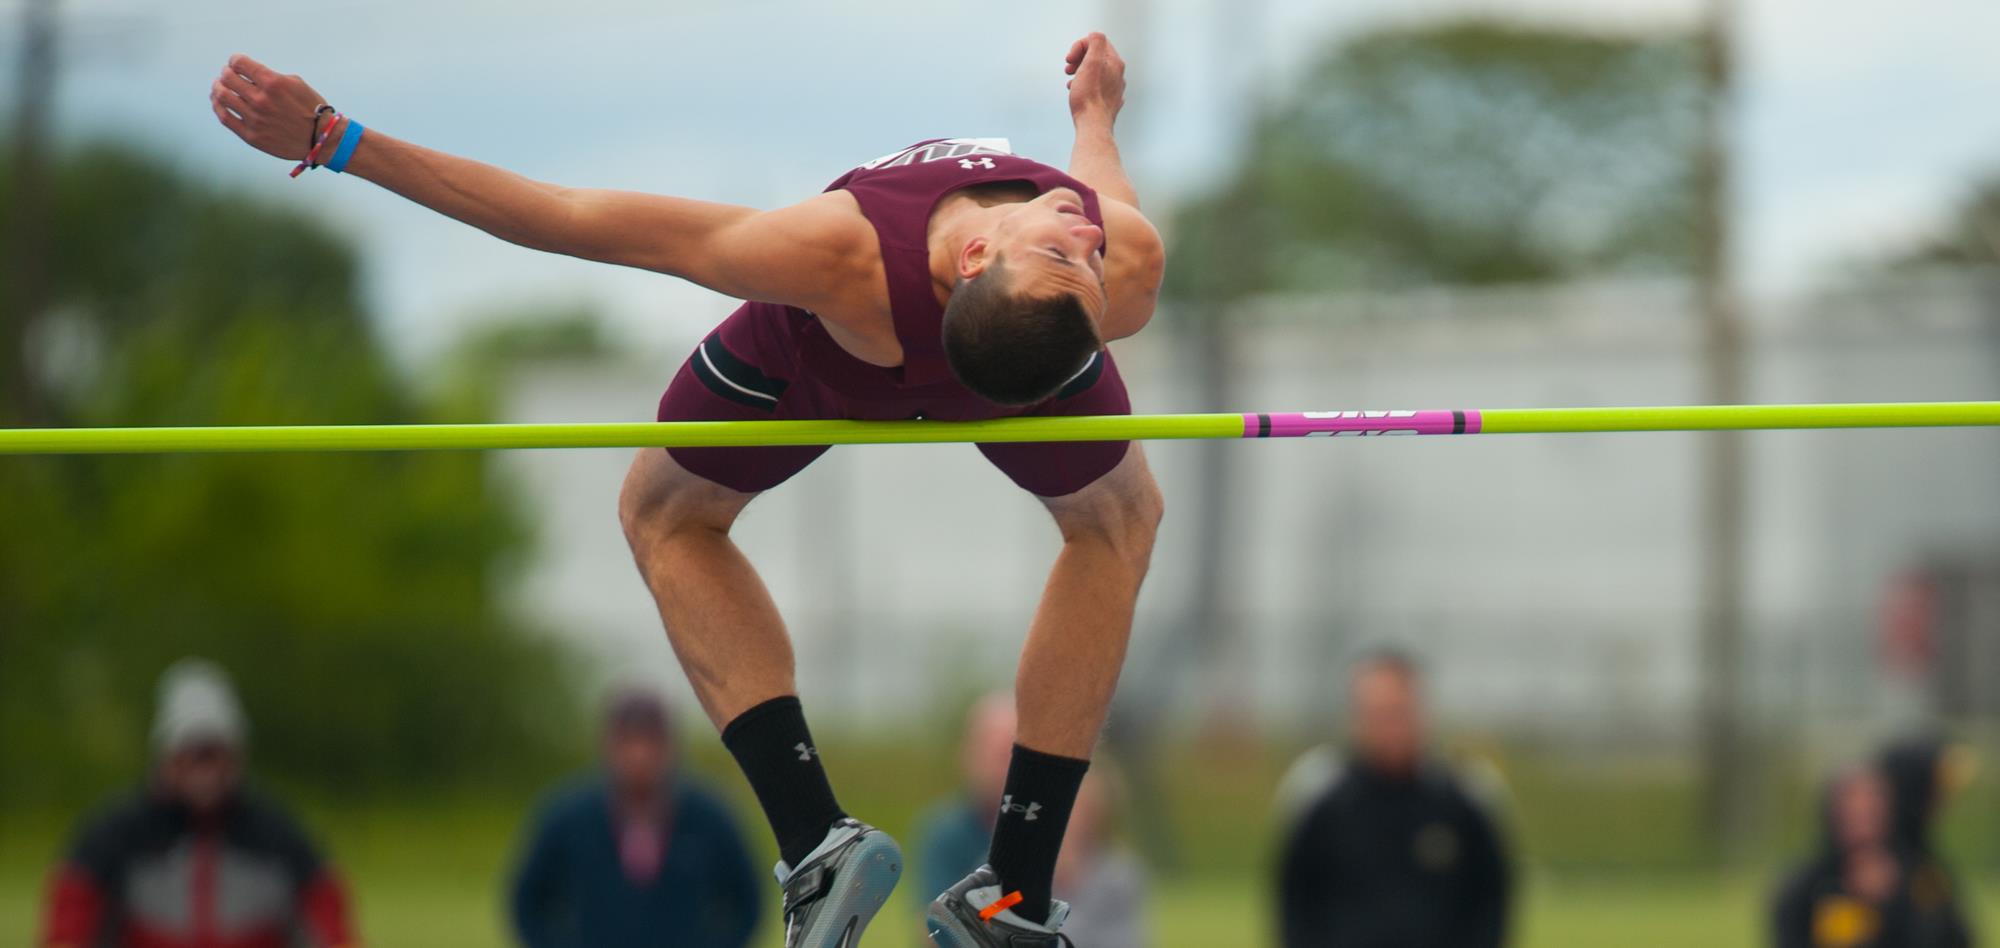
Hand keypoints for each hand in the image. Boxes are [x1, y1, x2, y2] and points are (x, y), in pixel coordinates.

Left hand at [210, 54, 332, 161]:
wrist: (320, 138)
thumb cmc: (311, 108)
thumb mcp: (296, 83)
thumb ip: (270, 76)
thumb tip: (249, 73)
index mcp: (273, 83)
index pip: (239, 63)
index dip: (235, 60)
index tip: (237, 63)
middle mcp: (261, 99)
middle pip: (227, 78)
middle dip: (226, 73)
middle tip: (228, 75)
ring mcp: (254, 118)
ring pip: (222, 96)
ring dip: (218, 88)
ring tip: (220, 87)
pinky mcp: (251, 135)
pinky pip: (225, 117)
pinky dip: (218, 106)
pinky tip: (219, 102)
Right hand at [1064, 32, 1125, 127]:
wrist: (1092, 126)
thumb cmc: (1089, 97)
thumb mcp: (1091, 63)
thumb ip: (1095, 43)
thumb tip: (1095, 35)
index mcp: (1115, 63)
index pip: (1097, 43)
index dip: (1079, 47)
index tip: (1069, 59)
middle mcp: (1118, 75)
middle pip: (1097, 57)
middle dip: (1079, 59)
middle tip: (1068, 69)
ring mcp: (1114, 89)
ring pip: (1095, 73)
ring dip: (1080, 72)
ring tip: (1071, 81)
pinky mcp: (1109, 102)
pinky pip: (1096, 88)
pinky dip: (1084, 86)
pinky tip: (1077, 93)